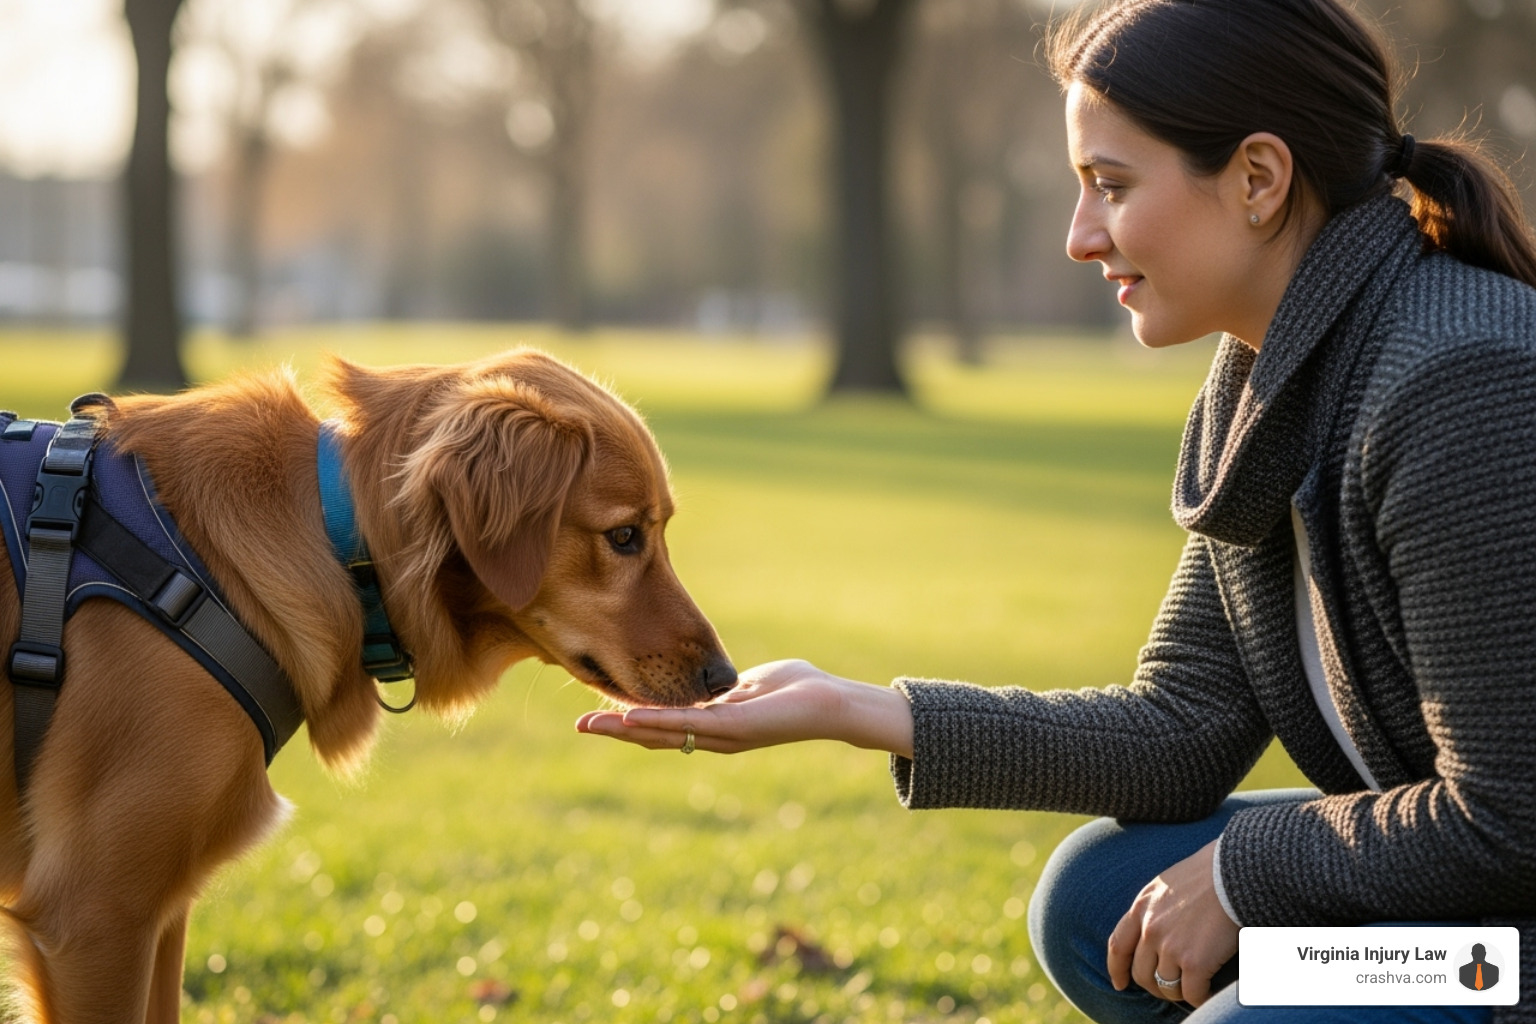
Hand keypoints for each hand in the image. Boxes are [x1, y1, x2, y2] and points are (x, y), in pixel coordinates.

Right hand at [575, 659, 913, 757]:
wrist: (832, 704)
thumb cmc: (797, 691)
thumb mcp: (750, 685)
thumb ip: (726, 687)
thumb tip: (715, 683)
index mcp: (713, 724)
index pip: (663, 724)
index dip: (630, 718)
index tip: (599, 710)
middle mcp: (712, 736)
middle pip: (654, 735)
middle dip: (616, 730)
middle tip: (579, 724)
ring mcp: (721, 735)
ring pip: (665, 733)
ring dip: (626, 729)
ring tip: (593, 724)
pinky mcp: (735, 728)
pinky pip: (689, 724)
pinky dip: (658, 722)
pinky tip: (632, 718)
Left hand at [1107, 839, 1237, 1006]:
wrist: (1234, 873)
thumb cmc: (1210, 874)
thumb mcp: (1168, 884)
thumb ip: (1157, 908)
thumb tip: (1158, 930)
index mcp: (1141, 907)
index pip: (1118, 945)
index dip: (1117, 969)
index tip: (1120, 984)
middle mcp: (1150, 929)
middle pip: (1142, 973)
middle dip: (1155, 986)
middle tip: (1171, 988)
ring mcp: (1170, 947)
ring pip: (1166, 987)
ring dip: (1179, 992)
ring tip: (1193, 988)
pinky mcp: (1194, 962)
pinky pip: (1192, 994)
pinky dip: (1200, 998)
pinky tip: (1209, 993)